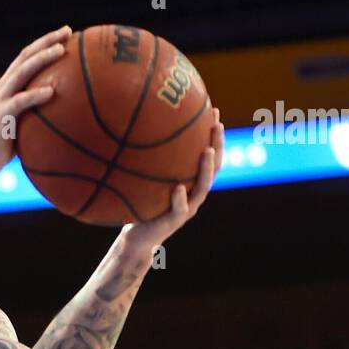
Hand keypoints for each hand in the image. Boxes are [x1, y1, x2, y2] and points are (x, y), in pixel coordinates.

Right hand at [0, 25, 70, 179]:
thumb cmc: (2, 147)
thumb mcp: (20, 125)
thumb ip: (36, 114)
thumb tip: (67, 114)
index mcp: (7, 87)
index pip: (27, 57)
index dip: (45, 42)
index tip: (67, 32)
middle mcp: (2, 88)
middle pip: (25, 57)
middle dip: (46, 41)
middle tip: (67, 31)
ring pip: (22, 72)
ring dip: (41, 59)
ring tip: (61, 50)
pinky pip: (20, 103)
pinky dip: (35, 95)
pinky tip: (52, 91)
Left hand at [120, 107, 222, 251]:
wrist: (137, 237)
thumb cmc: (140, 204)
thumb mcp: (144, 180)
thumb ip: (146, 161)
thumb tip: (132, 128)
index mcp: (190, 182)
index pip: (208, 155)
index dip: (213, 136)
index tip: (213, 111)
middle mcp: (193, 194)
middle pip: (213, 167)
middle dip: (217, 145)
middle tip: (217, 124)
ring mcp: (186, 208)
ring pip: (202, 188)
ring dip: (205, 169)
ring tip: (207, 151)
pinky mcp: (173, 222)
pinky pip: (179, 209)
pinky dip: (179, 199)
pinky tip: (177, 188)